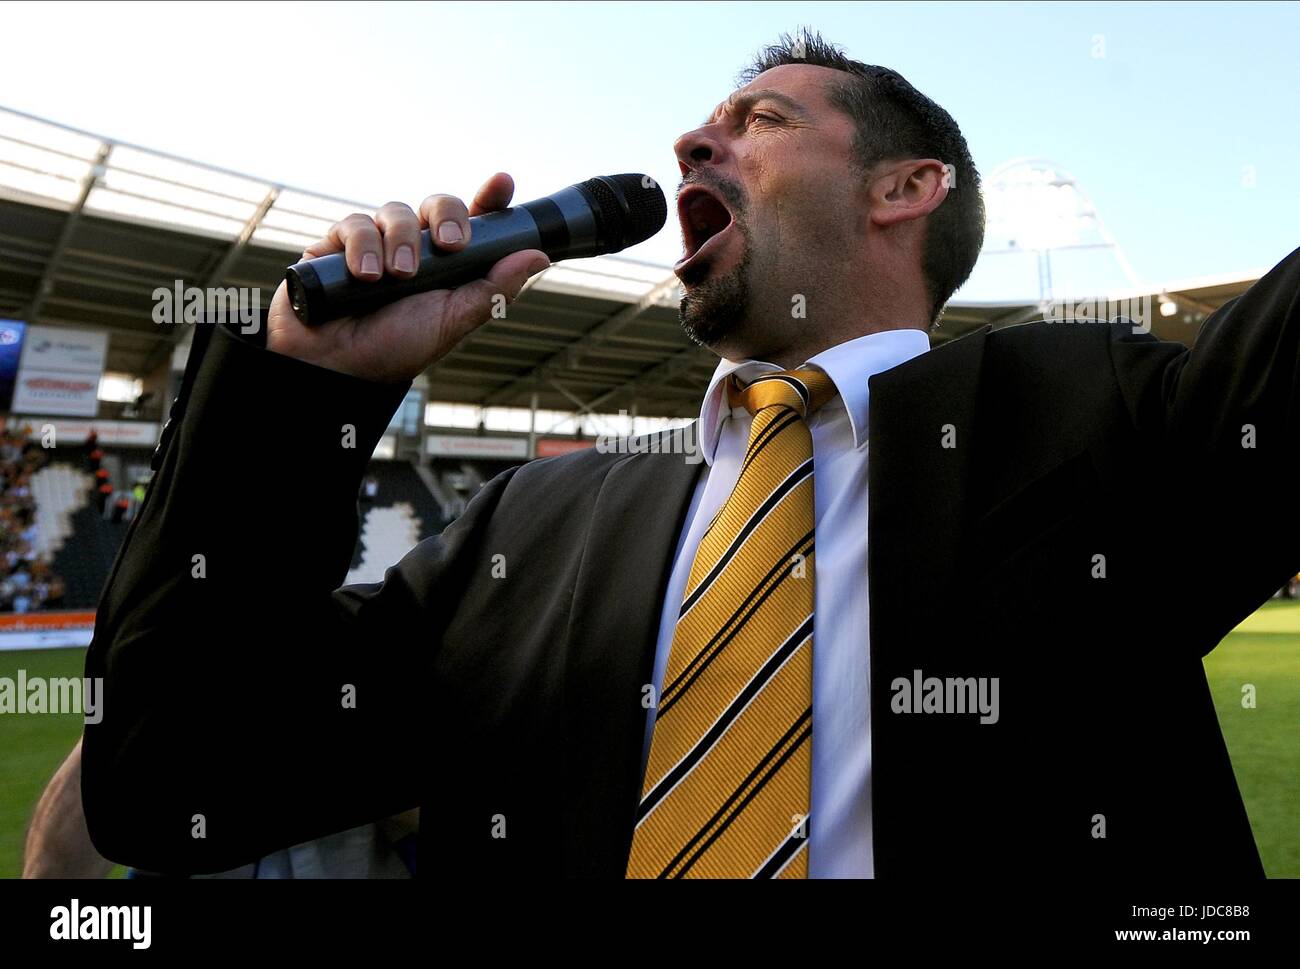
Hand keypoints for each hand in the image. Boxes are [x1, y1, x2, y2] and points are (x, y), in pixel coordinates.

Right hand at [266, 172, 548, 382]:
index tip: (502, 183)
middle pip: (437, 203)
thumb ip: (493, 289)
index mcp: (447, 262)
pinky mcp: (337, 244)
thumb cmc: (398, 347)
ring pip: (395, 211)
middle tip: (450, 246)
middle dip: (446, 217)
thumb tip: (538, 256)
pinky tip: (364, 276)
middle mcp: (415, 246)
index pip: (473, 220)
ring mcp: (377, 242)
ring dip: (400, 241)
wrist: (340, 368)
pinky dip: (362, 246)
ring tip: (396, 278)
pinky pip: (354, 224)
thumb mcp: (454, 322)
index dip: (490, 197)